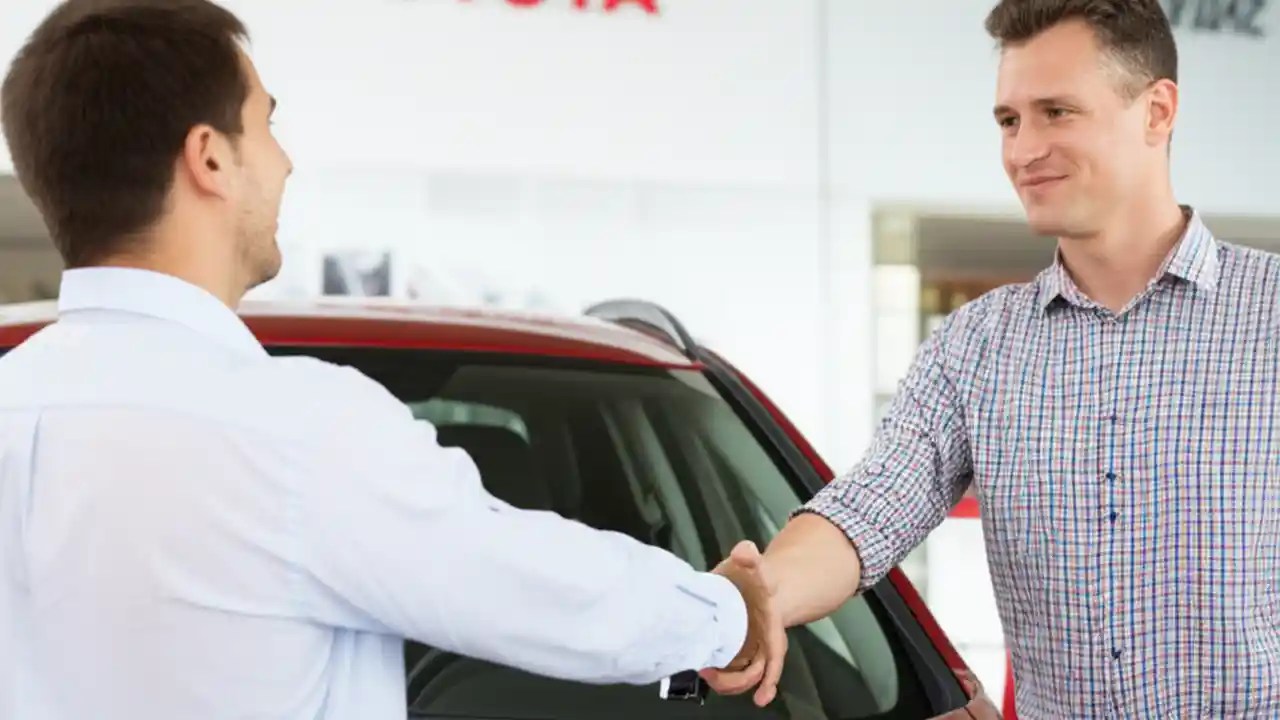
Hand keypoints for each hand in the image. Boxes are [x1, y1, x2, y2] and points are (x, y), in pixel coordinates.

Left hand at [701, 540, 786, 706]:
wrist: (755, 582)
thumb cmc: (755, 577)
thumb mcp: (753, 563)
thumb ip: (749, 555)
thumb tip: (744, 552)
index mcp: (771, 625)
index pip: (774, 654)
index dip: (771, 677)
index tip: (764, 697)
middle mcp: (762, 642)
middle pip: (755, 673)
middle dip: (735, 681)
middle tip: (710, 674)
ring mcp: (749, 648)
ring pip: (741, 676)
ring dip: (725, 682)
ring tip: (705, 673)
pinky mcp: (734, 649)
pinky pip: (730, 670)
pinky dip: (719, 675)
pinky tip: (704, 668)